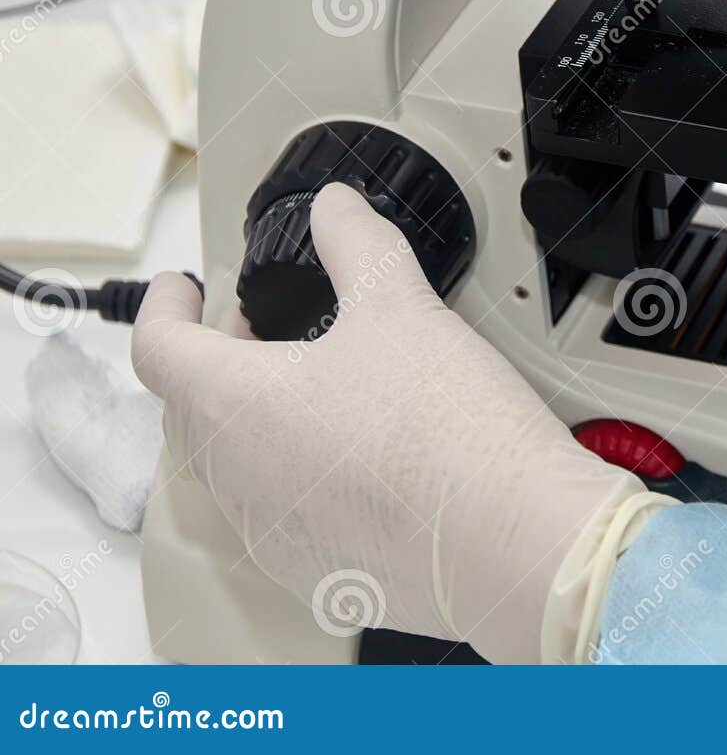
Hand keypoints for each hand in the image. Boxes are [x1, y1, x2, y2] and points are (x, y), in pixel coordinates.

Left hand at [133, 183, 666, 662]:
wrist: (509, 539)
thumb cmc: (450, 436)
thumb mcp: (401, 305)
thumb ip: (356, 243)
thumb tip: (337, 209)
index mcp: (235, 403)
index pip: (159, 347)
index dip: (164, 306)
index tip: (177, 290)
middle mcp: (237, 478)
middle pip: (193, 408)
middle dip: (218, 359)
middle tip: (261, 329)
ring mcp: (272, 534)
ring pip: (236, 466)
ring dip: (257, 421)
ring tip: (320, 389)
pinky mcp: (317, 573)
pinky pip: (283, 515)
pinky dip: (300, 476)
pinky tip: (363, 458)